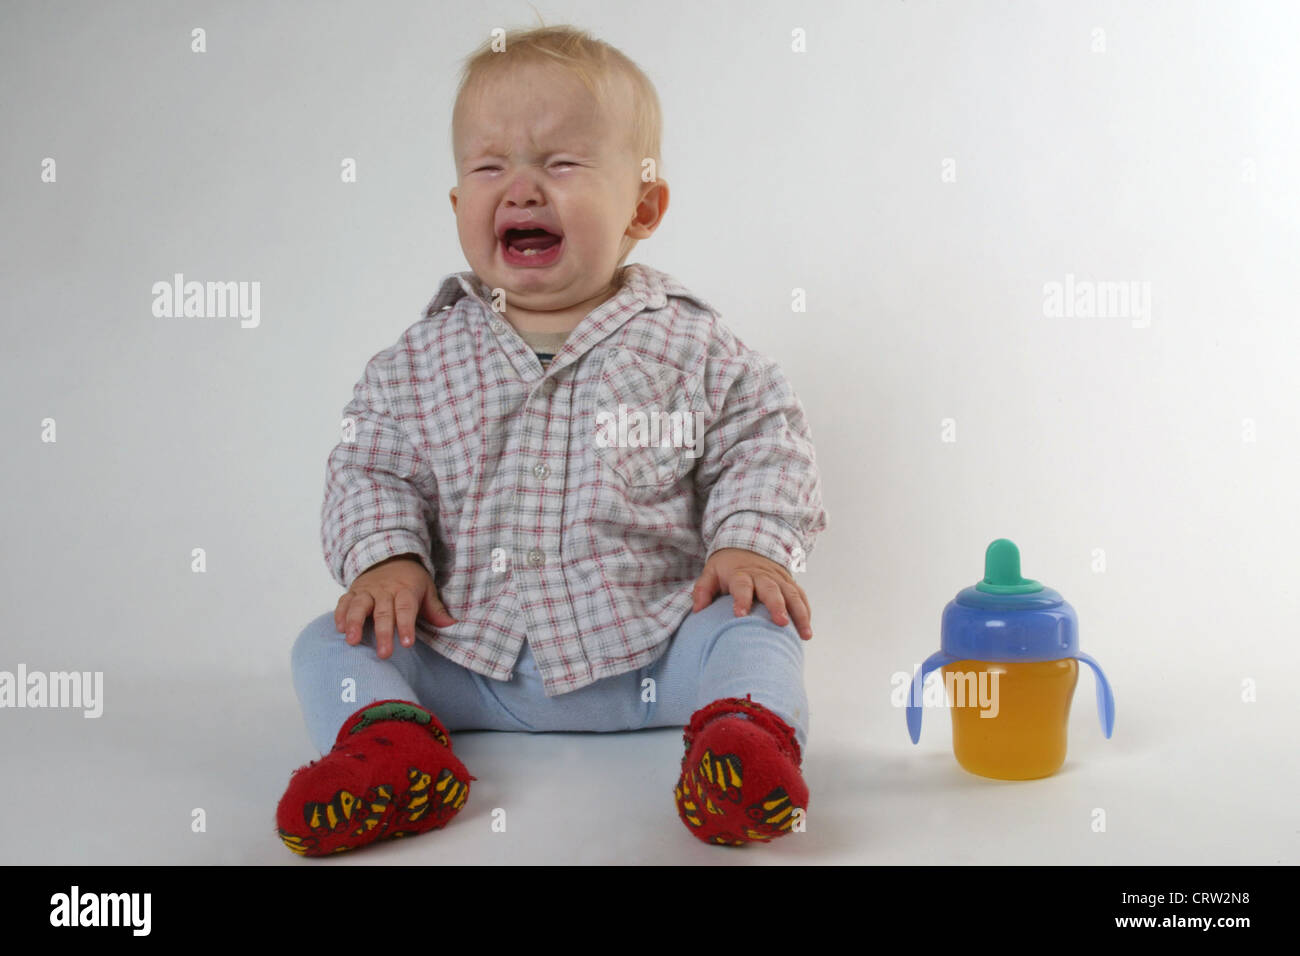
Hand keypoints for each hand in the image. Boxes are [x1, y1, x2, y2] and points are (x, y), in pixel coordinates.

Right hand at [334, 554, 456, 659]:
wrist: (390, 556)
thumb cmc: (411, 580)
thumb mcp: (427, 590)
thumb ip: (435, 609)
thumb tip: (451, 624)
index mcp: (405, 590)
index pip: (406, 609)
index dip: (406, 626)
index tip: (406, 643)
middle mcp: (385, 590)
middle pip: (383, 612)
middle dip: (383, 633)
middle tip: (383, 654)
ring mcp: (367, 590)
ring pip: (360, 606)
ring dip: (355, 623)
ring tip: (352, 641)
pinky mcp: (353, 591)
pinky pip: (344, 601)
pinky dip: (341, 614)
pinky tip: (339, 629)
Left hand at [691, 547, 812, 639]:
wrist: (748, 546)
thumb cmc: (727, 567)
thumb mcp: (711, 572)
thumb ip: (703, 590)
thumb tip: (698, 610)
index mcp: (741, 574)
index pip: (742, 585)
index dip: (742, 599)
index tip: (740, 615)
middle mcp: (763, 576)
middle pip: (771, 589)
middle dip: (777, 605)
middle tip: (781, 623)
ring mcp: (779, 579)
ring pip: (792, 594)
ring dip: (800, 613)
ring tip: (805, 634)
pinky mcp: (789, 583)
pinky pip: (801, 597)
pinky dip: (806, 612)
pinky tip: (807, 630)